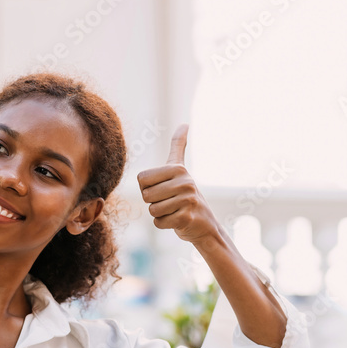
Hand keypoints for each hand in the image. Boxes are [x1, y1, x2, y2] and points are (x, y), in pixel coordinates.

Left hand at [137, 123, 220, 245]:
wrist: (204, 224)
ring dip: (160, 214)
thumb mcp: (180, 169)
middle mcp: (185, 181)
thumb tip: (185, 123)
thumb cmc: (185, 196)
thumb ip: (179, 146)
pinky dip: (164, 224)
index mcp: (177, 168)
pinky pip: (159, 222)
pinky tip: (178, 220)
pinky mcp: (187, 217)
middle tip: (170, 202)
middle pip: (146, 195)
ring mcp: (187, 199)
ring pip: (152, 210)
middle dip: (154, 202)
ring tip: (175, 210)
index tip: (163, 189)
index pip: (142, 179)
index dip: (148, 188)